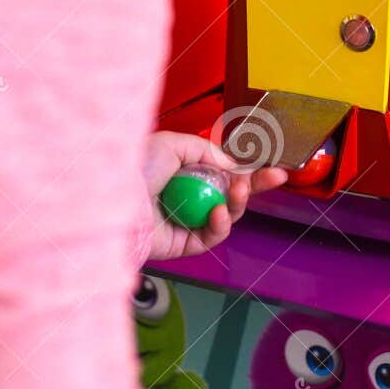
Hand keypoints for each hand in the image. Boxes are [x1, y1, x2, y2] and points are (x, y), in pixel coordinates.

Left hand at [142, 131, 287, 260]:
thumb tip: (229, 164)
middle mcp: (185, 197)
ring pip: (226, 215)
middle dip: (255, 186)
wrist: (113, 202)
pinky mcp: (182, 245)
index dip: (247, 170)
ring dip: (239, 202)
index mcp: (182, 173)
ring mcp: (185, 221)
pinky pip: (210, 236)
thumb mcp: (172, 143)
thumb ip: (205, 150)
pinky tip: (220, 213)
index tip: (272, 167)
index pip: (222, 172)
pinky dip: (220, 225)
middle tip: (277, 177)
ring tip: (240, 192)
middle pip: (229, 194)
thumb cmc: (134, 170)